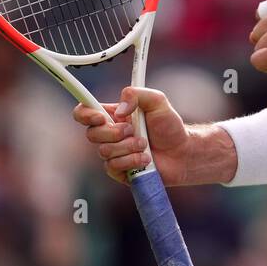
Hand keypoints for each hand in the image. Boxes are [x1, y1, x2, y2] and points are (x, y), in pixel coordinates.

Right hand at [72, 86, 192, 184]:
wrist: (183, 152)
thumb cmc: (169, 125)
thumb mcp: (157, 101)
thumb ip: (137, 95)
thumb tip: (119, 111)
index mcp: (113, 115)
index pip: (84, 112)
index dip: (85, 114)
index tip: (101, 117)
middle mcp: (109, 134)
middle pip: (91, 134)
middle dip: (113, 133)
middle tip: (133, 131)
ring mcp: (114, 153)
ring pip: (104, 151)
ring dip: (128, 147)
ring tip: (145, 145)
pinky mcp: (119, 170)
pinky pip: (113, 167)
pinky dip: (131, 161)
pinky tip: (145, 159)